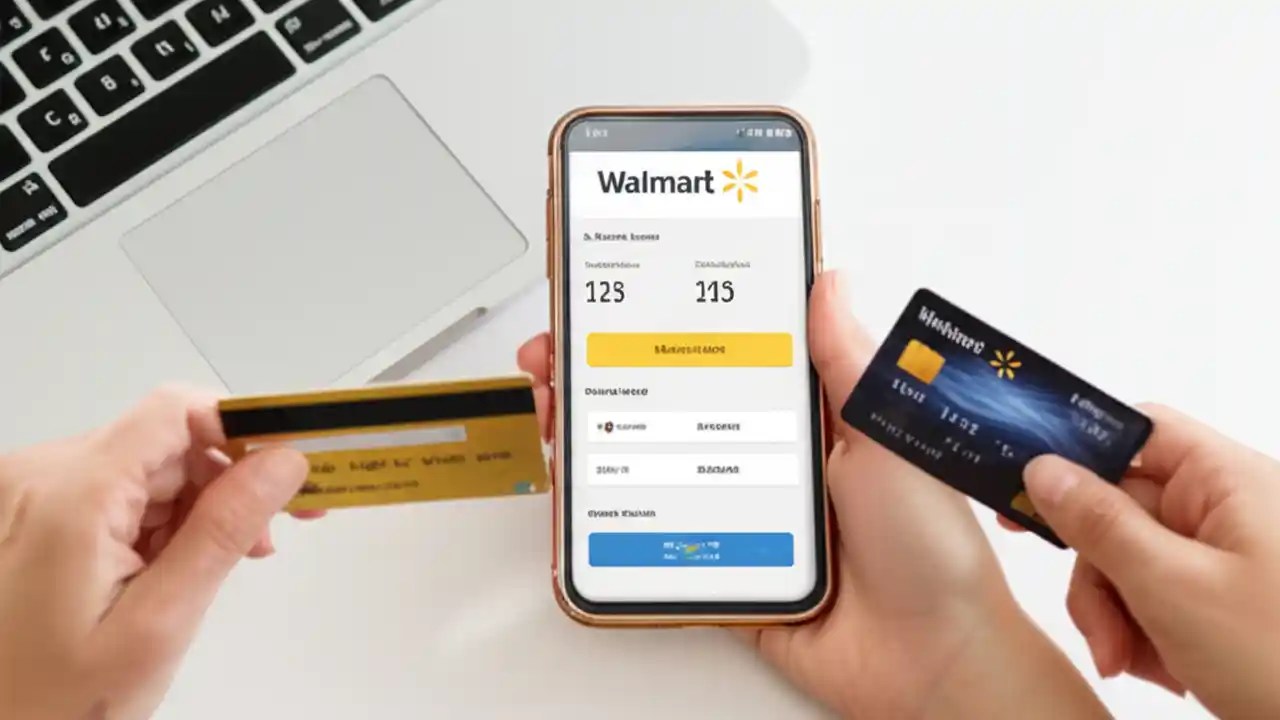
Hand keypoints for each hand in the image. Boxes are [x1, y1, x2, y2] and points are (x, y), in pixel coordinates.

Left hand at [0, 387, 310, 719]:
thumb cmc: (54, 704)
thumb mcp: (159, 623)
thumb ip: (222, 532)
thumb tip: (283, 462)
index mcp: (72, 495)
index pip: (177, 410)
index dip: (245, 426)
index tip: (298, 458)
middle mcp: (44, 475)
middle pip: (168, 441)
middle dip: (232, 479)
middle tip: (277, 532)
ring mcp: (35, 493)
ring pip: (150, 467)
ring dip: (200, 505)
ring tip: (223, 563)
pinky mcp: (37, 512)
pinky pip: (121, 491)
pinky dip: (163, 519)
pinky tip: (178, 564)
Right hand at [519, 272, 1107, 718]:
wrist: (929, 660)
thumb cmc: (930, 548)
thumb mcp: (887, 435)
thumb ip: (847, 363)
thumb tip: (828, 284)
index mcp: (808, 419)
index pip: (726, 355)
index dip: (671, 327)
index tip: (622, 301)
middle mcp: (765, 460)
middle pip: (670, 407)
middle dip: (606, 377)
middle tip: (560, 358)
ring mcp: (738, 514)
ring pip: (651, 469)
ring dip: (597, 440)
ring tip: (559, 412)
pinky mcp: (722, 567)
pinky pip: (656, 541)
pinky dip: (612, 519)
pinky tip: (581, 491)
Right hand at [1018, 410, 1279, 718]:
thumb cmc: (1279, 657)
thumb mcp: (1171, 588)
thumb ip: (1099, 522)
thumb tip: (1043, 468)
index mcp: (1227, 480)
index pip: (1135, 431)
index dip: (1074, 451)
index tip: (1020, 487)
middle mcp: (1229, 507)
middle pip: (1120, 508)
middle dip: (1098, 573)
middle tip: (1100, 632)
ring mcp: (1230, 555)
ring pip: (1131, 558)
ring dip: (1118, 612)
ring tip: (1134, 663)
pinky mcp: (1228, 597)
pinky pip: (1158, 594)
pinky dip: (1147, 632)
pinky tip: (1168, 671)